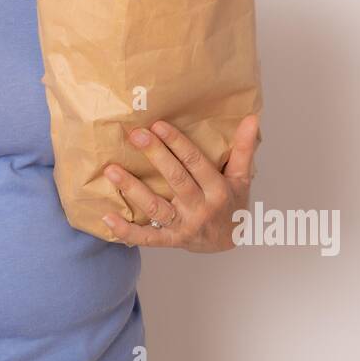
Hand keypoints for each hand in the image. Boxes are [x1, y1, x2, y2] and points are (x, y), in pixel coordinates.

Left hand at [100, 114, 260, 252]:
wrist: (232, 242)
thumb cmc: (232, 203)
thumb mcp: (242, 177)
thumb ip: (244, 148)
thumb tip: (252, 118)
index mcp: (219, 190)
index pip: (195, 162)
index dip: (177, 143)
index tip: (158, 125)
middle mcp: (201, 208)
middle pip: (176, 180)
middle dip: (156, 156)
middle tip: (136, 135)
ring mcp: (185, 226)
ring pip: (156, 207)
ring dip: (133, 189)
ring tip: (112, 171)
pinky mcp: (171, 240)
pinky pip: (147, 237)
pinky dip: (127, 230)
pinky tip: (107, 218)